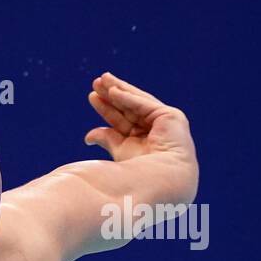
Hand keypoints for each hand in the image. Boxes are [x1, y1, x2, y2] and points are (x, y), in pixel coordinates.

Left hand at [84, 72, 197, 201]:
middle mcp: (154, 133)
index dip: (106, 109)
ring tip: (102, 79)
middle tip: (96, 81)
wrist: (158, 181)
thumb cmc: (138, 175)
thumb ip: (107, 139)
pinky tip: (113, 91)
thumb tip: (89, 136)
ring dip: (120, 90)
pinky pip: (145, 105)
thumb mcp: (119, 152)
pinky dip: (129, 98)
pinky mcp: (172, 117)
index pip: (121, 122)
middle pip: (129, 109)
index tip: (92, 96)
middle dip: (112, 95)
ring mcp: (165, 125)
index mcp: (142, 145)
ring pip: (138, 103)